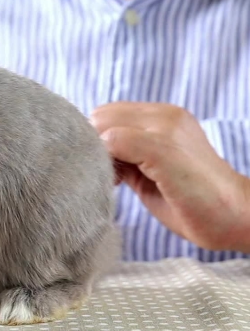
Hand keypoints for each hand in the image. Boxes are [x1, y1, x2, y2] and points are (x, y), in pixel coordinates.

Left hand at [90, 102, 249, 252]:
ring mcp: (165, 128)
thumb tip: (94, 152)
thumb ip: (126, 156)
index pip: (108, 113)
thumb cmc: (193, 201)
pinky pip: (113, 140)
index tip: (110, 169)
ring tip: (117, 181)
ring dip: (99, 153)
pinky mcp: (163, 147)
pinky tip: (120, 184)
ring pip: (102, 124)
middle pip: (100, 115)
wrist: (239, 217)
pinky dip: (107, 162)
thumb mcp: (151, 171)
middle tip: (110, 176)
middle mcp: (165, 115)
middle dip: (94, 145)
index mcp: (164, 117)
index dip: (97, 140)